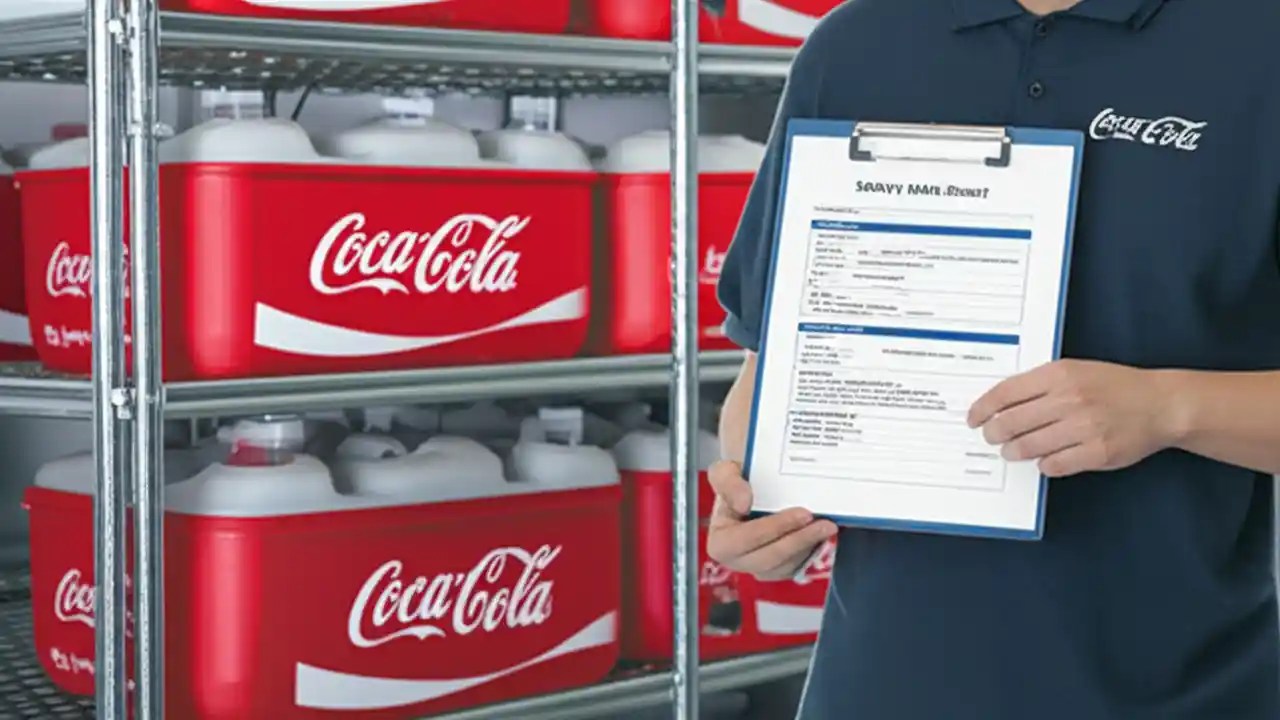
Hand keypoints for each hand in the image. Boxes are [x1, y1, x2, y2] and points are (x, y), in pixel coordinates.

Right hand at [705, 460, 838, 579]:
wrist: (751, 488)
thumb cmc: (737, 481)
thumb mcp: (724, 472)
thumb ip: (728, 482)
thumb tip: (744, 503)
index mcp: (720, 543)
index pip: (745, 540)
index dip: (775, 528)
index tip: (803, 513)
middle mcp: (738, 562)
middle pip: (769, 559)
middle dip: (799, 541)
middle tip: (825, 524)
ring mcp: (759, 568)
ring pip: (786, 567)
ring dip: (809, 547)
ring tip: (829, 527)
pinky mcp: (778, 570)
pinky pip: (796, 568)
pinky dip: (811, 552)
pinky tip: (824, 535)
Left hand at [967, 359, 1175, 477]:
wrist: (1160, 404)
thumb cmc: (1114, 386)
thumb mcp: (1074, 370)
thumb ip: (1039, 384)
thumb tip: (1000, 403)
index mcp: (1059, 375)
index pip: (1005, 393)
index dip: (983, 409)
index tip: (974, 418)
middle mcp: (1069, 400)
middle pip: (1010, 423)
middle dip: (994, 434)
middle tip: (992, 437)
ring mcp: (1084, 428)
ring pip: (1028, 447)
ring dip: (1014, 451)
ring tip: (1013, 450)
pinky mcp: (1097, 453)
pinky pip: (1053, 465)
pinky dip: (1044, 464)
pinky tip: (1046, 458)